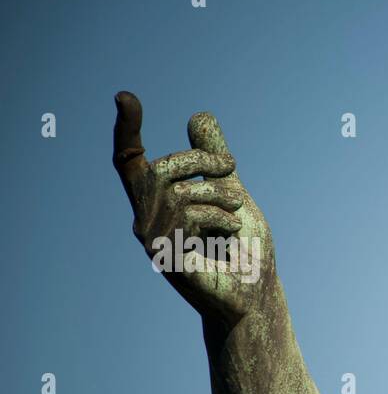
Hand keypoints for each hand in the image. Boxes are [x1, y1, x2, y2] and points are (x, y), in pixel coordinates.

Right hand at [113, 91, 276, 325]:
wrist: (257, 296)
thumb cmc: (246, 251)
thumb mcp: (232, 194)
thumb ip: (213, 161)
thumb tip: (197, 115)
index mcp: (159, 205)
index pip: (130, 163)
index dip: (125, 130)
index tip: (125, 96)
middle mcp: (147, 221)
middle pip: (157, 168)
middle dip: (197, 159)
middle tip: (232, 165)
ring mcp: (154, 241)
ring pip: (176, 190)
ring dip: (216, 191)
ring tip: (237, 207)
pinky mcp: (167, 256)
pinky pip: (187, 214)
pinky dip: (217, 214)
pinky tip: (233, 229)